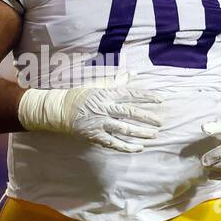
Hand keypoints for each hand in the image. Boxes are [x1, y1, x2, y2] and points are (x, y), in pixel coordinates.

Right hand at [17, 73, 163, 152]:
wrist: (60, 110)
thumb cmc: (81, 96)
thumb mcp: (99, 86)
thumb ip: (118, 81)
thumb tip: (132, 72)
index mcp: (107, 94)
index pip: (131, 94)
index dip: (147, 97)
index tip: (161, 100)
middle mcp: (105, 108)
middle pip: (130, 113)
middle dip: (147, 118)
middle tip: (161, 122)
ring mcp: (101, 123)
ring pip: (124, 129)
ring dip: (141, 133)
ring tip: (154, 135)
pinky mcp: (96, 135)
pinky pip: (114, 143)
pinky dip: (127, 147)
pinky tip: (139, 148)